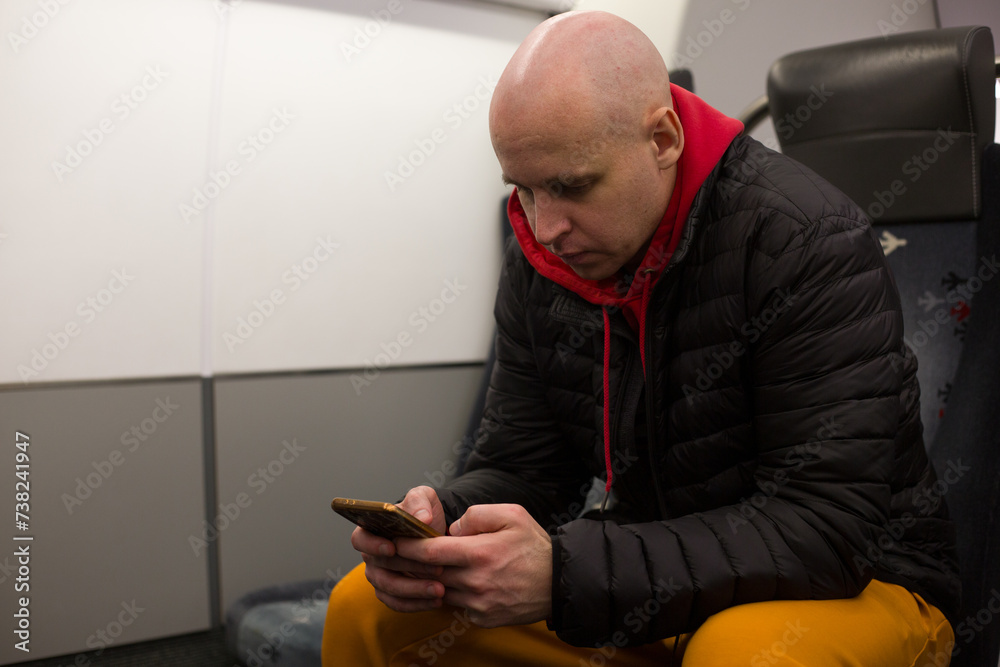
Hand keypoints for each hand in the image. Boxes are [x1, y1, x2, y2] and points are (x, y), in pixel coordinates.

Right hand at [351, 486, 446, 611]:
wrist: (437, 533)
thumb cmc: (424, 513)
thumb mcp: (424, 498)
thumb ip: (420, 502)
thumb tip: (423, 516)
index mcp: (371, 530)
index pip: (360, 539)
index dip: (373, 545)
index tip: (392, 548)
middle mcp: (371, 555)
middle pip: (381, 567)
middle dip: (409, 568)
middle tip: (437, 569)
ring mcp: (379, 575)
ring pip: (389, 588)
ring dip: (414, 591)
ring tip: (439, 590)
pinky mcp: (391, 593)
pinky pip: (398, 604)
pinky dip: (417, 604)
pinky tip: (436, 601)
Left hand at [396, 504, 552, 627]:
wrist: (560, 583)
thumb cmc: (534, 546)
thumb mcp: (512, 515)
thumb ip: (477, 515)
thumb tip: (451, 529)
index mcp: (479, 553)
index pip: (430, 553)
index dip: (407, 547)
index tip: (394, 541)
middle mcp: (476, 582)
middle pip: (429, 575)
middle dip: (409, 565)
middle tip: (393, 555)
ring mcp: (478, 604)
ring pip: (439, 593)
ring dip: (427, 582)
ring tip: (420, 568)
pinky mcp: (483, 618)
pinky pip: (456, 606)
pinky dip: (449, 595)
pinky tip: (450, 583)